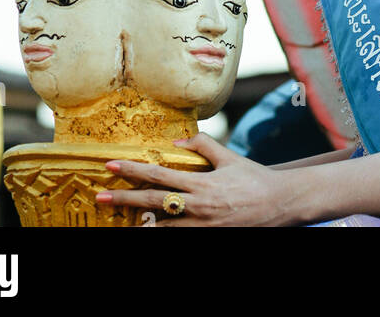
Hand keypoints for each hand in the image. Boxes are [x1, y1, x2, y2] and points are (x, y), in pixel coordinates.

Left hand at [95, 134, 297, 227]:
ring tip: (118, 221)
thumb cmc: (254, 178)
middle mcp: (197, 207)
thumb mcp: (229, 157)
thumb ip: (203, 146)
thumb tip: (178, 142)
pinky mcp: (208, 237)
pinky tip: (149, 230)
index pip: (159, 176)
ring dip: (138, 224)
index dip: (133, 171)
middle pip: (152, 203)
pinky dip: (162, 233)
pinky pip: (178, 237)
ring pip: (161, 228)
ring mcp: (201, 227)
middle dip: (123, 198)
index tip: (111, 166)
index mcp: (201, 184)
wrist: (279, 205)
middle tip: (100, 195)